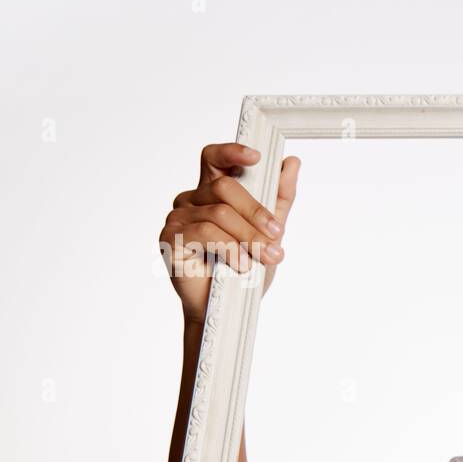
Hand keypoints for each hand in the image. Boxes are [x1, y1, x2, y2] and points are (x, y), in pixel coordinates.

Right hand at [158, 143, 300, 323]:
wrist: (229, 310)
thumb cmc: (244, 271)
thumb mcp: (271, 233)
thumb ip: (279, 199)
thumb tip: (292, 162)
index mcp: (213, 193)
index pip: (215, 158)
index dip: (232, 151)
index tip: (257, 156)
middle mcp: (192, 200)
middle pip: (226, 188)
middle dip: (257, 213)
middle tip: (277, 236)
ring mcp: (178, 218)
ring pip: (220, 213)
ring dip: (249, 238)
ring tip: (264, 258)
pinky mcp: (170, 239)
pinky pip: (206, 233)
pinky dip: (230, 249)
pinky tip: (241, 265)